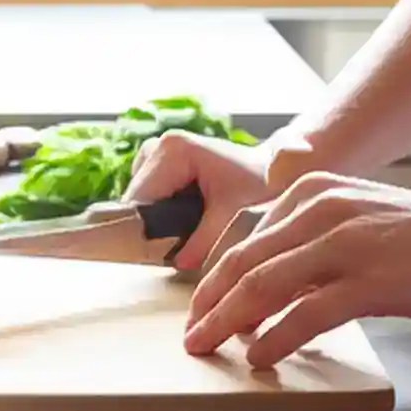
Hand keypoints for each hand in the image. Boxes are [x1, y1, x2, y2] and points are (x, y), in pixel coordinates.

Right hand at [123, 131, 270, 270]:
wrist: (275, 171)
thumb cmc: (260, 187)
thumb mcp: (234, 217)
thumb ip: (203, 241)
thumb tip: (178, 263)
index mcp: (173, 151)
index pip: (138, 202)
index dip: (144, 233)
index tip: (158, 257)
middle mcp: (158, 147)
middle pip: (135, 202)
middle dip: (152, 230)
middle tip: (176, 251)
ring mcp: (156, 153)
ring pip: (138, 202)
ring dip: (155, 224)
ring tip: (185, 236)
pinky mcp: (159, 165)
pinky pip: (147, 198)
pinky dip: (161, 216)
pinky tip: (184, 223)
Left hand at [184, 172, 410, 366]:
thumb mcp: (363, 223)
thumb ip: (315, 246)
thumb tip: (273, 292)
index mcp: (314, 191)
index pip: (245, 239)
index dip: (216, 280)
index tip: (203, 309)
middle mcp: (321, 209)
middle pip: (243, 263)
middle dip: (208, 304)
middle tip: (191, 336)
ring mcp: (345, 243)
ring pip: (262, 287)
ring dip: (226, 324)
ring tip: (208, 350)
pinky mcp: (370, 279)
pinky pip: (304, 314)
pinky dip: (275, 339)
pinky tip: (261, 358)